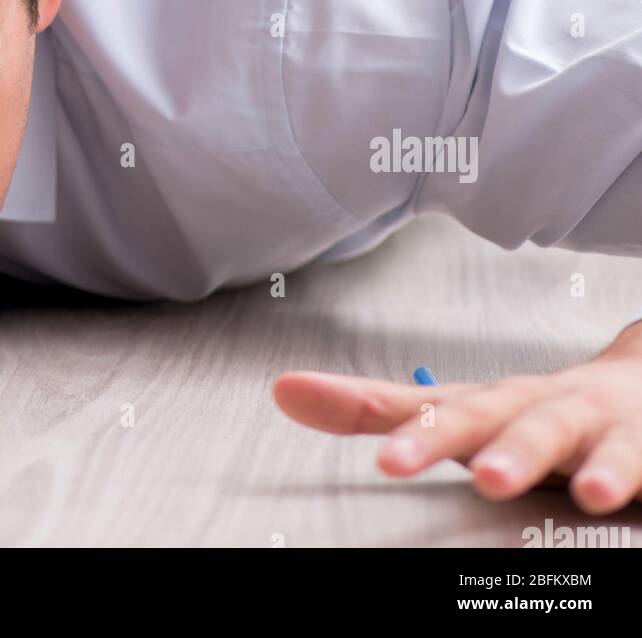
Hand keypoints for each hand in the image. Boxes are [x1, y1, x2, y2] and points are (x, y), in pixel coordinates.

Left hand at [273, 331, 641, 514]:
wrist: (639, 389)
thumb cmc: (531, 409)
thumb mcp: (458, 409)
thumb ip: (376, 408)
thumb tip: (281, 389)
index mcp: (491, 401)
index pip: (442, 413)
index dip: (414, 436)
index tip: (383, 462)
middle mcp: (539, 407)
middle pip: (502, 419)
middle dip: (475, 442)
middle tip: (450, 470)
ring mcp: (595, 429)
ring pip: (574, 440)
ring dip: (551, 458)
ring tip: (536, 484)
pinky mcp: (641, 452)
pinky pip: (636, 466)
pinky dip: (626, 479)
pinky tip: (609, 498)